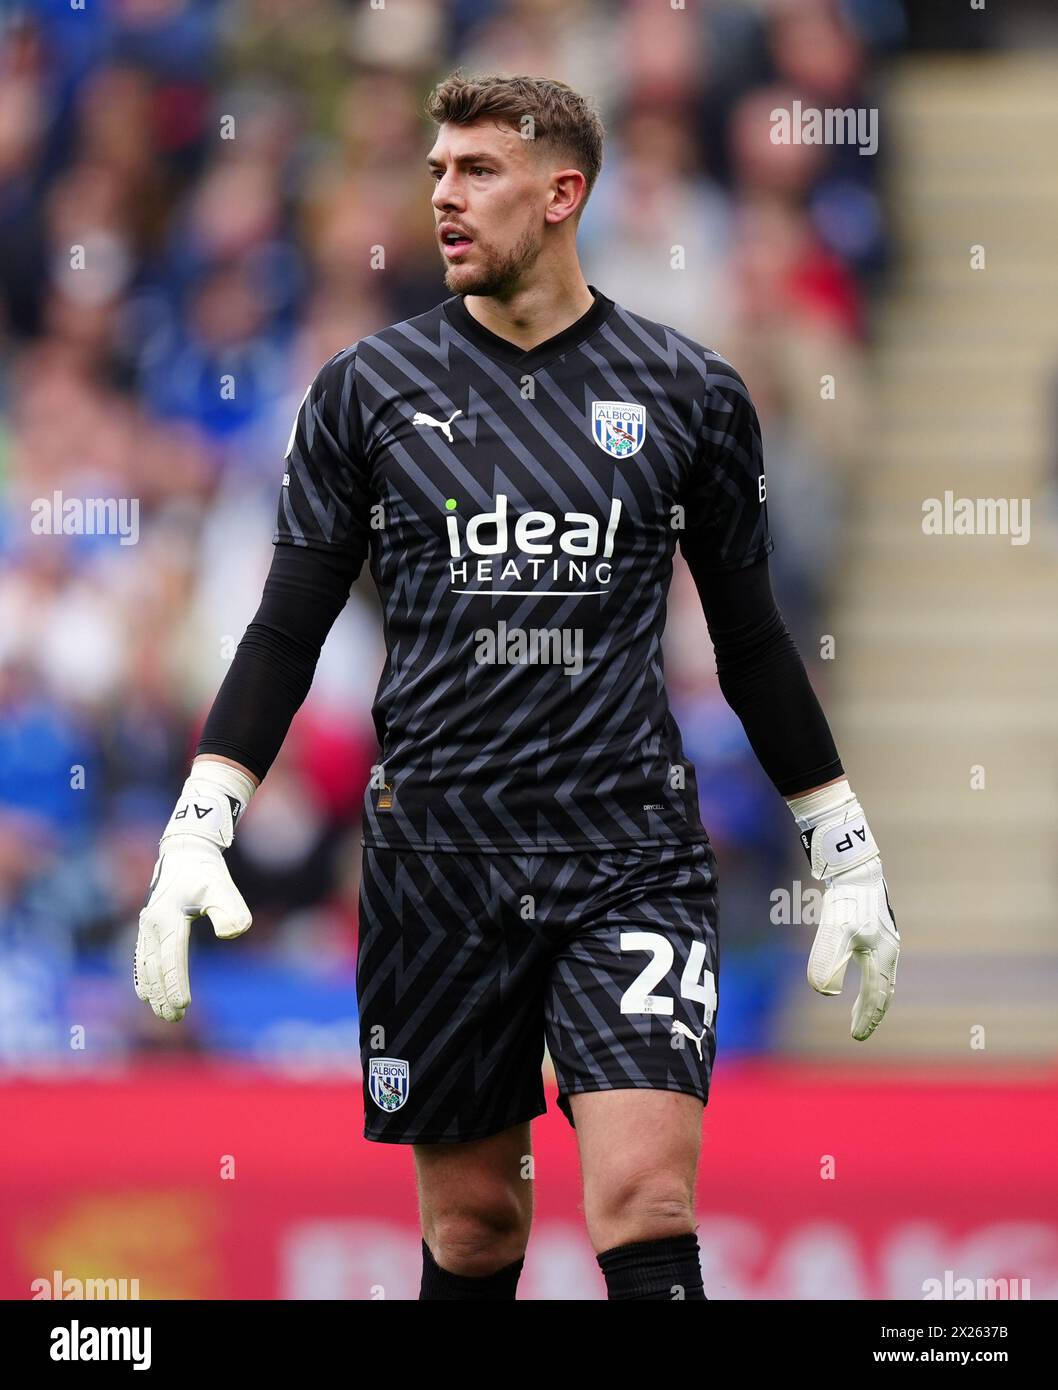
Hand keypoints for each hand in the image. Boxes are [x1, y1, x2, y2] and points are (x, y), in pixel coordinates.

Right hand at [134, 835, 251, 1021]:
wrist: (186, 852)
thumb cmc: (206, 872)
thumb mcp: (221, 887)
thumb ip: (229, 909)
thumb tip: (231, 934)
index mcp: (167, 918)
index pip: (171, 959)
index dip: (176, 983)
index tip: (183, 1005)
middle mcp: (151, 925)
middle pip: (156, 967)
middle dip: (164, 994)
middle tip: (174, 1017)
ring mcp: (146, 926)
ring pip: (146, 965)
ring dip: (153, 990)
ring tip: (162, 1012)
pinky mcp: (147, 926)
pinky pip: (141, 958)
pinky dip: (143, 977)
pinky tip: (146, 993)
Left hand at [808, 857, 898, 1040]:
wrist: (855, 870)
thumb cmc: (847, 902)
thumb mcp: (835, 932)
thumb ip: (828, 960)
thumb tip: (823, 991)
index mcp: (882, 957)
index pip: (876, 997)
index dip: (867, 1018)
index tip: (856, 1036)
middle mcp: (887, 952)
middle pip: (881, 991)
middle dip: (870, 1012)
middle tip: (858, 1031)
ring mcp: (882, 941)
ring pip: (879, 978)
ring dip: (869, 998)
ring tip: (858, 1012)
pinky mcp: (873, 932)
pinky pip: (873, 965)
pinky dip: (867, 980)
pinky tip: (858, 976)